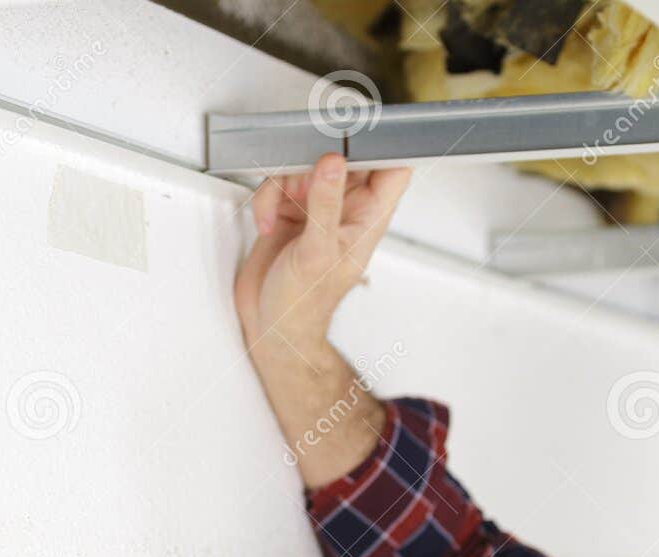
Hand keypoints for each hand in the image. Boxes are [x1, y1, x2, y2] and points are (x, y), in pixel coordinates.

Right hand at [233, 153, 410, 372]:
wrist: (271, 326)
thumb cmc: (305, 305)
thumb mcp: (317, 253)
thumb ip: (325, 204)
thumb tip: (333, 163)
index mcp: (369, 217)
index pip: (393, 168)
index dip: (383, 144)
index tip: (360, 128)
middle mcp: (346, 208)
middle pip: (342, 155)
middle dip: (314, 159)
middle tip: (301, 175)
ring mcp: (317, 207)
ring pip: (303, 165)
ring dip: (281, 186)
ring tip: (278, 216)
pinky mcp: (289, 208)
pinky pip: (277, 182)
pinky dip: (265, 200)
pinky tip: (267, 226)